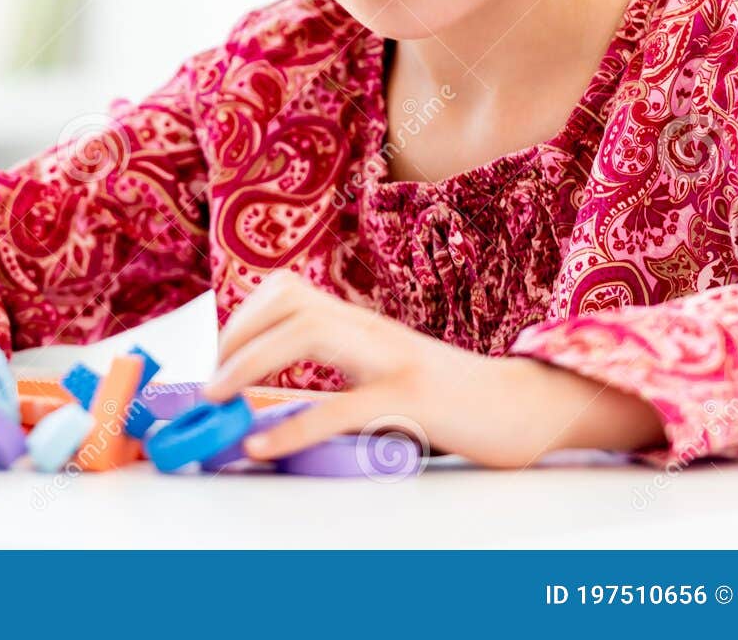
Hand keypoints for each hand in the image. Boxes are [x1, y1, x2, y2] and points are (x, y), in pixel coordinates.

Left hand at [202, 271, 665, 466]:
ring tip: (220, 399)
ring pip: (310, 335)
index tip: (220, 359)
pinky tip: (263, 445)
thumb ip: (334, 384)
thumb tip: (267, 406)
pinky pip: (343, 406)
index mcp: (364, 326)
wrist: (525, 407)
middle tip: (212, 383)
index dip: (245, 319)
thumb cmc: (452, 402)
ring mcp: (395, 360)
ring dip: (252, 364)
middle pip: (291, 305)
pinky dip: (294, 426)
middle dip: (238, 338)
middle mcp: (374, 331)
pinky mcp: (413, 398)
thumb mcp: (384, 382)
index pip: (291, 293)